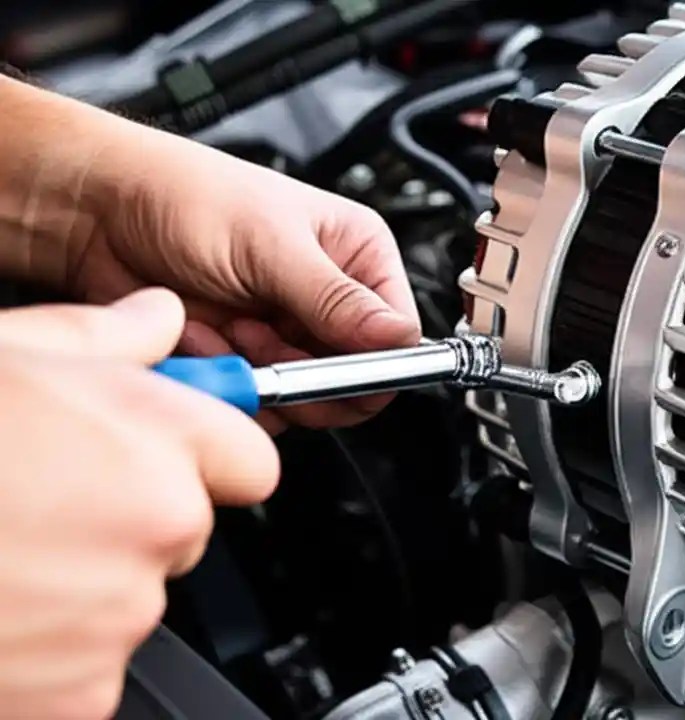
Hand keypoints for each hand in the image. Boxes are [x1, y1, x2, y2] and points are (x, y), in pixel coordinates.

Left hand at [0, 78, 420, 433]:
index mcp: (356, 255)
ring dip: (257, 369)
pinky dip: (225, 377)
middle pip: (352, 376)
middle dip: (302, 368)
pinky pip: (256, 399)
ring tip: (225, 324)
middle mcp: (328, 296)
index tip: (327, 362)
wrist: (96, 211)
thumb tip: (398, 337)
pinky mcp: (245, 356)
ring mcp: (285, 329)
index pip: (396, 333)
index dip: (371, 360)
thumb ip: (335, 299)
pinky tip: (202, 335)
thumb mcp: (270, 244)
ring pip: (302, 395)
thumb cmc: (184, 195)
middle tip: (262, 339)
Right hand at [0, 289, 277, 718]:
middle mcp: (159, 523)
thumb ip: (101, 339)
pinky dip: (50, 652)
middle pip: (185, 528)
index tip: (164, 457)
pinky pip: (90, 668)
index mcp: (153, 434)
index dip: (205, 457)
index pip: (248, 459)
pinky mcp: (84, 692)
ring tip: (0, 555)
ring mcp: (124, 615)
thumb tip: (158, 318)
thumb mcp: (3, 353)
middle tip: (40, 503)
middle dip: (130, 519)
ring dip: (83, 586)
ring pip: (133, 599)